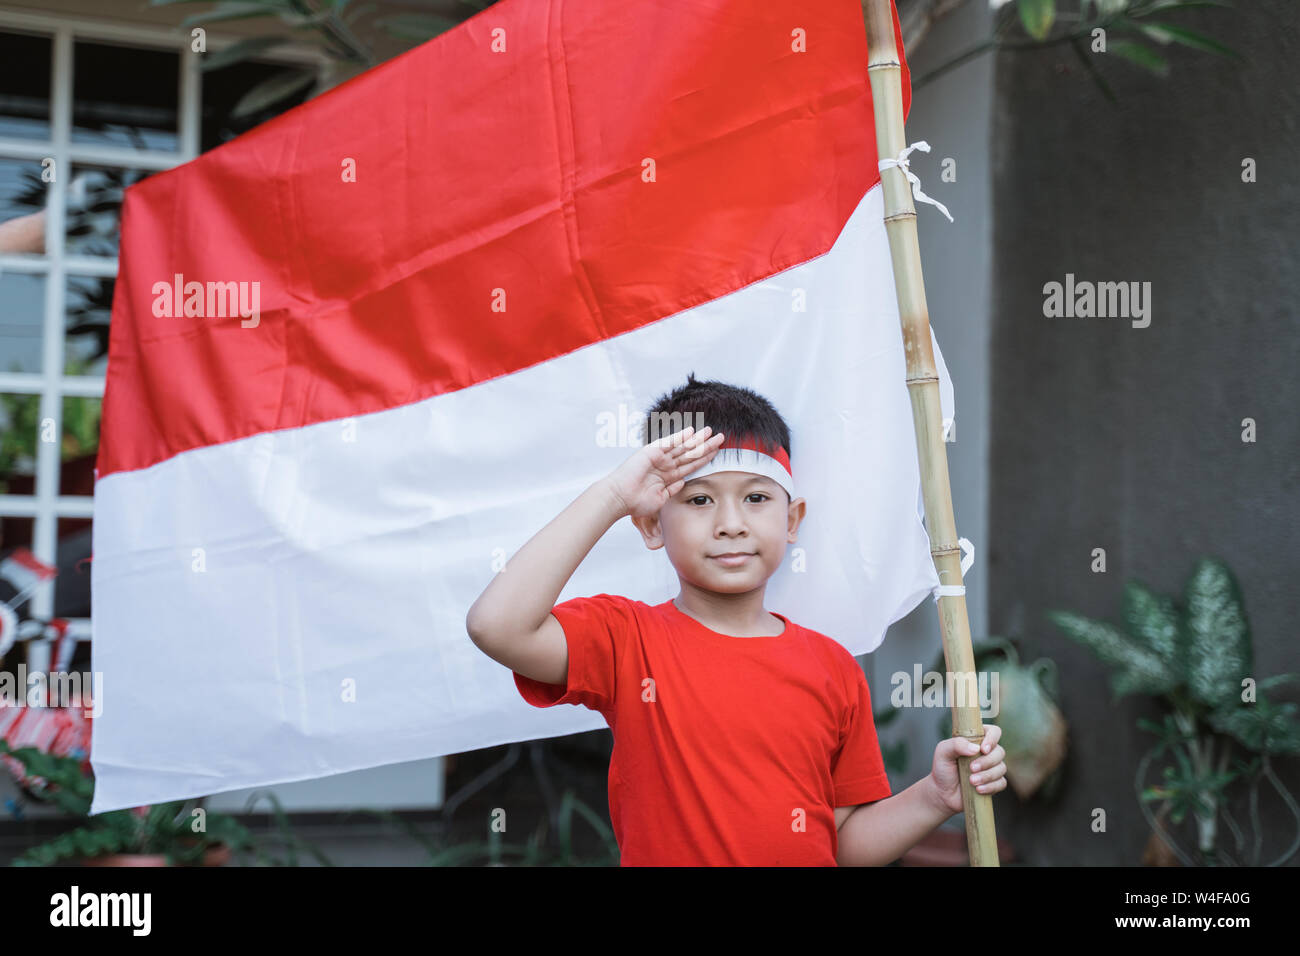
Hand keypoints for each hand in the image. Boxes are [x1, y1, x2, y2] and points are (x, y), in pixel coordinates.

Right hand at [603, 425, 726, 518]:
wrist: (620, 498)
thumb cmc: (635, 502)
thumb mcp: (660, 499)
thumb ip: (672, 490)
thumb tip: (682, 482)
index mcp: (668, 476)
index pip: (690, 465)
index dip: (704, 459)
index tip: (717, 453)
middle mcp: (665, 464)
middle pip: (690, 453)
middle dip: (706, 446)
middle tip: (721, 438)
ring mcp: (659, 457)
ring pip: (683, 447)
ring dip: (697, 440)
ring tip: (711, 433)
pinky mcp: (652, 451)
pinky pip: (669, 443)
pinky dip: (680, 436)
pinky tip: (692, 431)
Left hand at [929, 723, 1006, 815]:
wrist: (943, 792)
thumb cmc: (943, 769)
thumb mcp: (943, 752)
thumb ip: (956, 744)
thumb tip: (976, 748)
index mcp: (976, 740)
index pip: (994, 731)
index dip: (992, 739)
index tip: (983, 749)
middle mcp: (986, 752)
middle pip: (1000, 751)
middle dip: (987, 761)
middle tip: (971, 768)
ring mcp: (991, 768)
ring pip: (1001, 768)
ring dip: (987, 775)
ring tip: (972, 781)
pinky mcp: (994, 783)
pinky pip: (1001, 783)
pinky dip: (990, 786)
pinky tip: (978, 789)